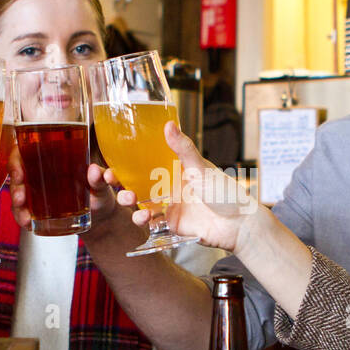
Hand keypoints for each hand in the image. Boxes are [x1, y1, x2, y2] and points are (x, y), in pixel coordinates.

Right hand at [8, 146, 122, 230]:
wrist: (100, 217)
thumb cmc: (99, 193)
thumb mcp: (101, 185)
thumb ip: (100, 178)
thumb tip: (94, 171)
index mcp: (53, 157)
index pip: (26, 150)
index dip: (16, 159)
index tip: (19, 173)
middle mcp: (41, 171)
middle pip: (17, 173)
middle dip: (15, 187)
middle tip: (20, 199)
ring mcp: (37, 190)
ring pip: (17, 193)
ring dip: (16, 206)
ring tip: (25, 218)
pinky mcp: (37, 207)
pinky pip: (23, 210)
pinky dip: (22, 217)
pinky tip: (27, 224)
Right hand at [114, 121, 256, 252]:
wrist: (239, 225)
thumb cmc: (225, 192)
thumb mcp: (201, 168)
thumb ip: (183, 149)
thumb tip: (168, 124)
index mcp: (177, 169)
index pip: (148, 163)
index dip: (128, 163)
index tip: (111, 162)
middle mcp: (171, 186)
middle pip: (140, 184)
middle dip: (123, 184)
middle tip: (111, 181)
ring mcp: (171, 206)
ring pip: (142, 203)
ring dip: (131, 202)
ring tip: (129, 200)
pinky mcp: (173, 224)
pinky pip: (152, 223)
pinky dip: (143, 220)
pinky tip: (143, 218)